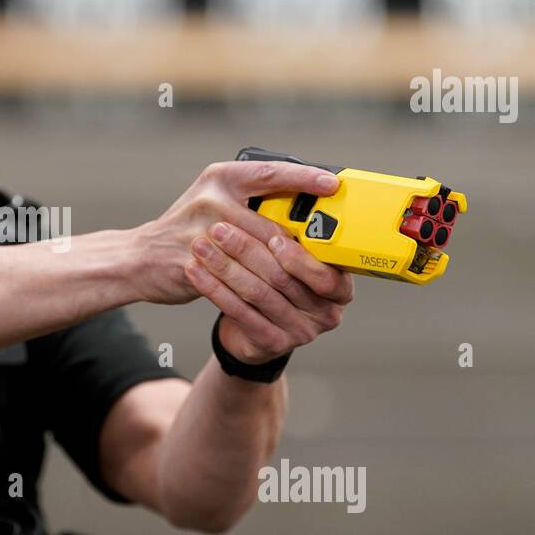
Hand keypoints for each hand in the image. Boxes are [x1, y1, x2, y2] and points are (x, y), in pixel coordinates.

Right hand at [132, 158, 342, 305]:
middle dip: (301, 245)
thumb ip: (251, 203)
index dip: (305, 178)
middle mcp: (211, 199)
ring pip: (261, 256)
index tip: (332, 184)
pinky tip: (279, 295)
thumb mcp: (215, 201)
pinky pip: (240, 279)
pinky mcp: (194, 264)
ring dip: (287, 272)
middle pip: (273, 225)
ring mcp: (201, 232)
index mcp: (220, 178)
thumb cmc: (187, 230)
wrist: (140, 258)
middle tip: (328, 254)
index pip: (271, 173)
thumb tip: (304, 216)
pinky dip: (263, 289)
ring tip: (309, 280)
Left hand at [191, 218, 353, 365]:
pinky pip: (238, 311)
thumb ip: (295, 233)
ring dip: (225, 266)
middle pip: (284, 278)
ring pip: (257, 293)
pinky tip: (195, 270)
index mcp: (340, 285)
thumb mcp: (292, 257)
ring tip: (200, 245)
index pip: (326, 271)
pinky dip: (213, 288)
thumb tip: (282, 190)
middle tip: (219, 228)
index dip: (299, 255)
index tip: (272, 235)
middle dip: (248, 250)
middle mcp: (327, 312)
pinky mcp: (271, 343)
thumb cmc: (277, 281)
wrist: (258, 330)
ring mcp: (301, 332)